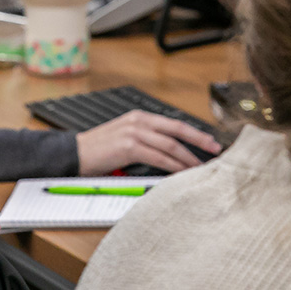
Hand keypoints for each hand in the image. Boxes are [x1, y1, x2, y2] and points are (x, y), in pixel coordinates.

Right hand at [75, 110, 221, 175]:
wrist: (74, 153)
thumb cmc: (98, 150)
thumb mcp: (124, 138)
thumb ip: (146, 141)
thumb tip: (170, 153)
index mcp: (139, 117)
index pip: (173, 123)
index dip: (194, 132)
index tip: (208, 141)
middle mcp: (138, 121)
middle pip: (177, 130)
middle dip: (199, 141)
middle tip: (215, 150)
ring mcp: (134, 132)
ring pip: (170, 145)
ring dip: (188, 158)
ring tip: (200, 168)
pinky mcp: (129, 146)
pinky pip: (158, 157)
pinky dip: (173, 166)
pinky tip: (182, 172)